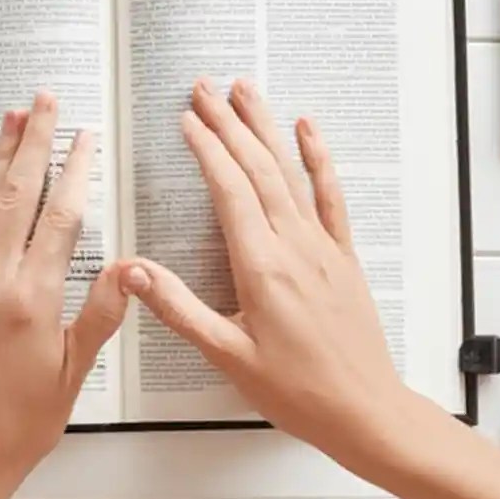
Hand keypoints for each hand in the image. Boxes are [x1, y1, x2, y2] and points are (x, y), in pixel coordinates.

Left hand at [0, 92, 128, 498]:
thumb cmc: (23, 423)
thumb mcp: (75, 371)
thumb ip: (101, 312)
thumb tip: (132, 267)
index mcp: (34, 300)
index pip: (60, 219)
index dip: (76, 172)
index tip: (86, 136)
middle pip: (18, 196)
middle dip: (33, 143)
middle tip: (44, 101)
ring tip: (11, 114)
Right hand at [121, 78, 416, 471]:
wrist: (364, 410)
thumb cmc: (298, 391)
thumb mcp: (227, 357)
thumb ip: (180, 309)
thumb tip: (134, 272)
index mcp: (262, 268)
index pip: (229, 190)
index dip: (206, 149)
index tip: (186, 119)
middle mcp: (295, 247)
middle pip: (257, 169)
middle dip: (228, 123)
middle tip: (204, 88)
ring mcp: (323, 248)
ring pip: (290, 173)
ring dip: (266, 128)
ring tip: (246, 91)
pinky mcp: (343, 257)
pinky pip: (331, 198)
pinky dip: (319, 160)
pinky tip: (308, 131)